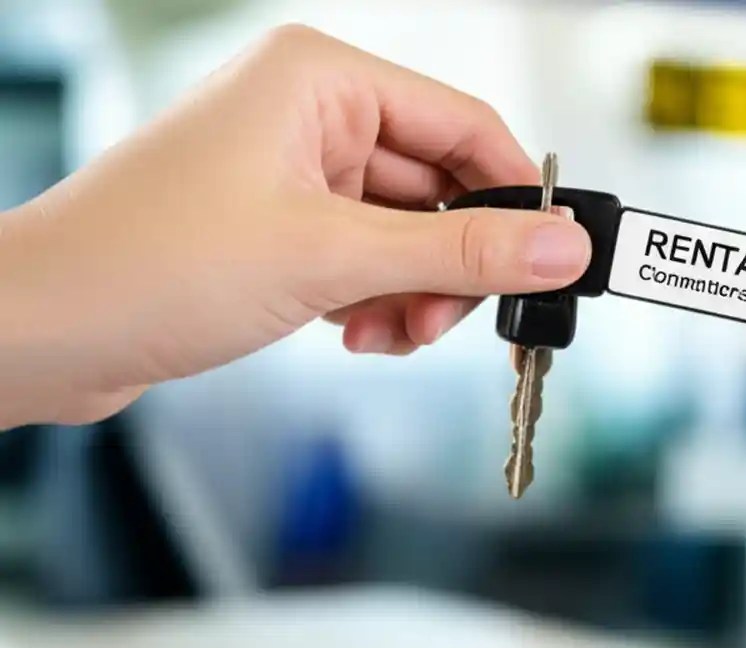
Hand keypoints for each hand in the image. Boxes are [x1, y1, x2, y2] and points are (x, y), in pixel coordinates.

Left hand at [0, 25, 589, 428]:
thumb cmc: (146, 264)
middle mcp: (309, 114)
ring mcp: (293, 173)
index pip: (464, 127)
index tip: (551, 259)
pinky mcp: (279, 226)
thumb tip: (559, 247)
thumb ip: (459, 252)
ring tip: (381, 334)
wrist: (41, 333)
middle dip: (449, 266)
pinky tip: (349, 332)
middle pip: (440, 189)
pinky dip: (375, 302)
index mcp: (320, 80)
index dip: (514, 197)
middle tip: (445, 321)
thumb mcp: (330, 258)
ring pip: (407, 234)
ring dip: (410, 294)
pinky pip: (367, 259)